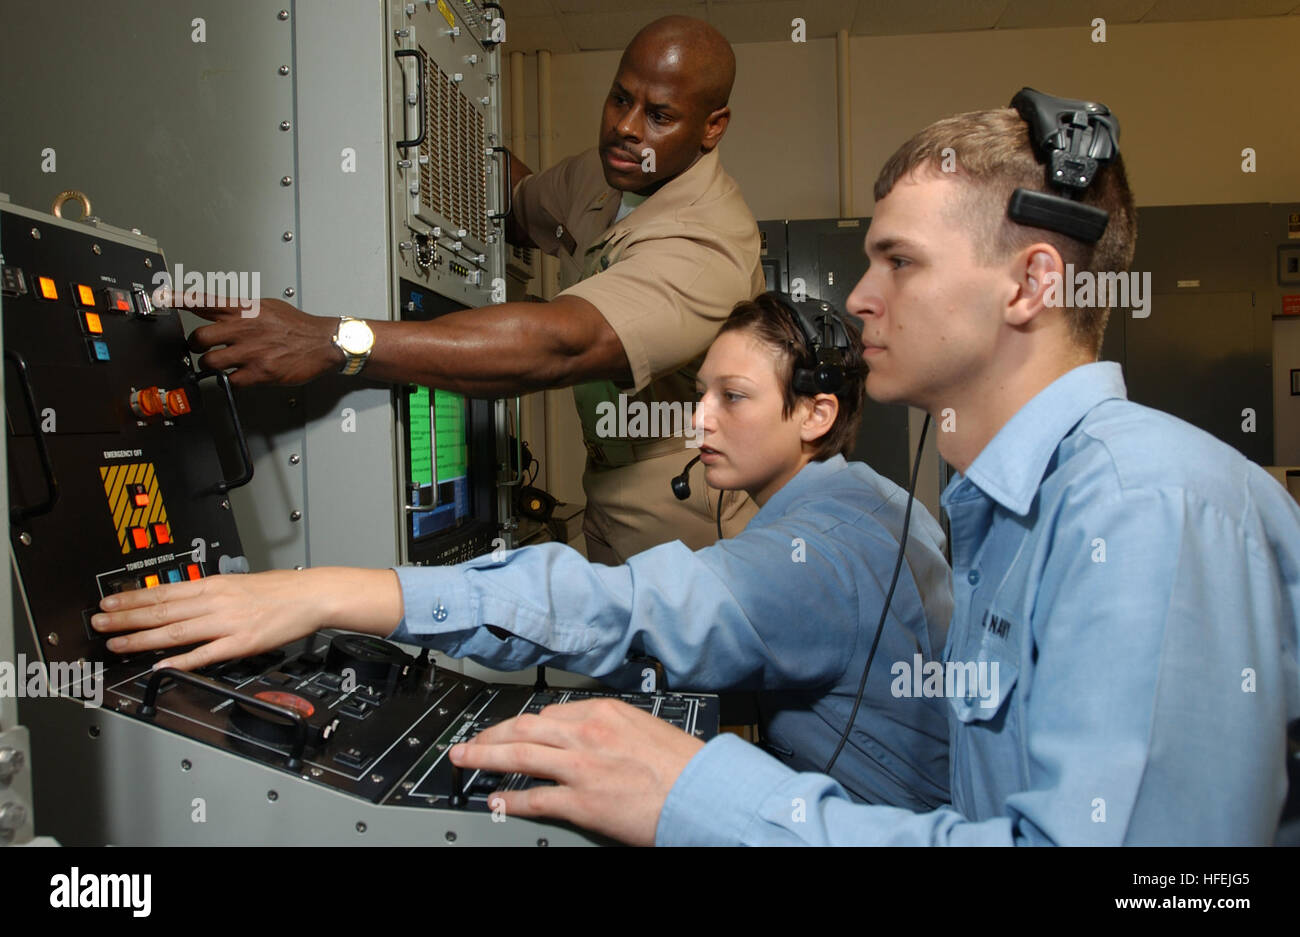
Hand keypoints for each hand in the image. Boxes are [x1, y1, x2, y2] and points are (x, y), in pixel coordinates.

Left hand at [90, 569, 355, 670]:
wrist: (312, 595)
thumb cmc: (281, 591)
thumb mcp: (239, 582)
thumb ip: (210, 594)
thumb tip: (184, 601)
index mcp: (214, 586)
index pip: (163, 592)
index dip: (132, 599)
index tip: (108, 603)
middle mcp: (216, 602)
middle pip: (162, 611)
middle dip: (126, 618)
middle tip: (99, 624)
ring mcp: (227, 623)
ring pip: (176, 631)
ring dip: (143, 639)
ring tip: (118, 645)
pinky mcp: (242, 643)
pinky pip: (206, 653)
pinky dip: (182, 660)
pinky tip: (162, 665)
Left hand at [169, 289, 344, 386]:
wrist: (324, 342)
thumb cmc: (298, 327)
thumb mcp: (267, 307)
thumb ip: (240, 310)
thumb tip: (217, 311)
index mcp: (245, 309)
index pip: (204, 300)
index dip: (178, 299)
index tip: (161, 297)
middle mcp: (244, 327)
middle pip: (199, 337)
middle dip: (196, 347)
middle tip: (202, 350)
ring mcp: (251, 351)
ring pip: (210, 362)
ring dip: (211, 366)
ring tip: (221, 365)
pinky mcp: (260, 371)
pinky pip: (230, 380)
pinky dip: (231, 380)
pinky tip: (240, 375)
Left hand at [448, 698, 704, 845]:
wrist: (704, 791)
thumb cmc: (683, 765)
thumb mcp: (644, 729)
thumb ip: (612, 730)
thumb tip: (592, 737)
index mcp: (603, 712)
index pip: (548, 713)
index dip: (520, 723)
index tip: (507, 730)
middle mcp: (587, 733)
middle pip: (524, 728)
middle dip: (490, 734)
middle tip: (468, 742)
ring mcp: (582, 766)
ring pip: (520, 755)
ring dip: (485, 757)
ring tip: (463, 761)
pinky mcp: (582, 800)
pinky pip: (536, 797)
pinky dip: (510, 798)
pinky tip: (495, 799)